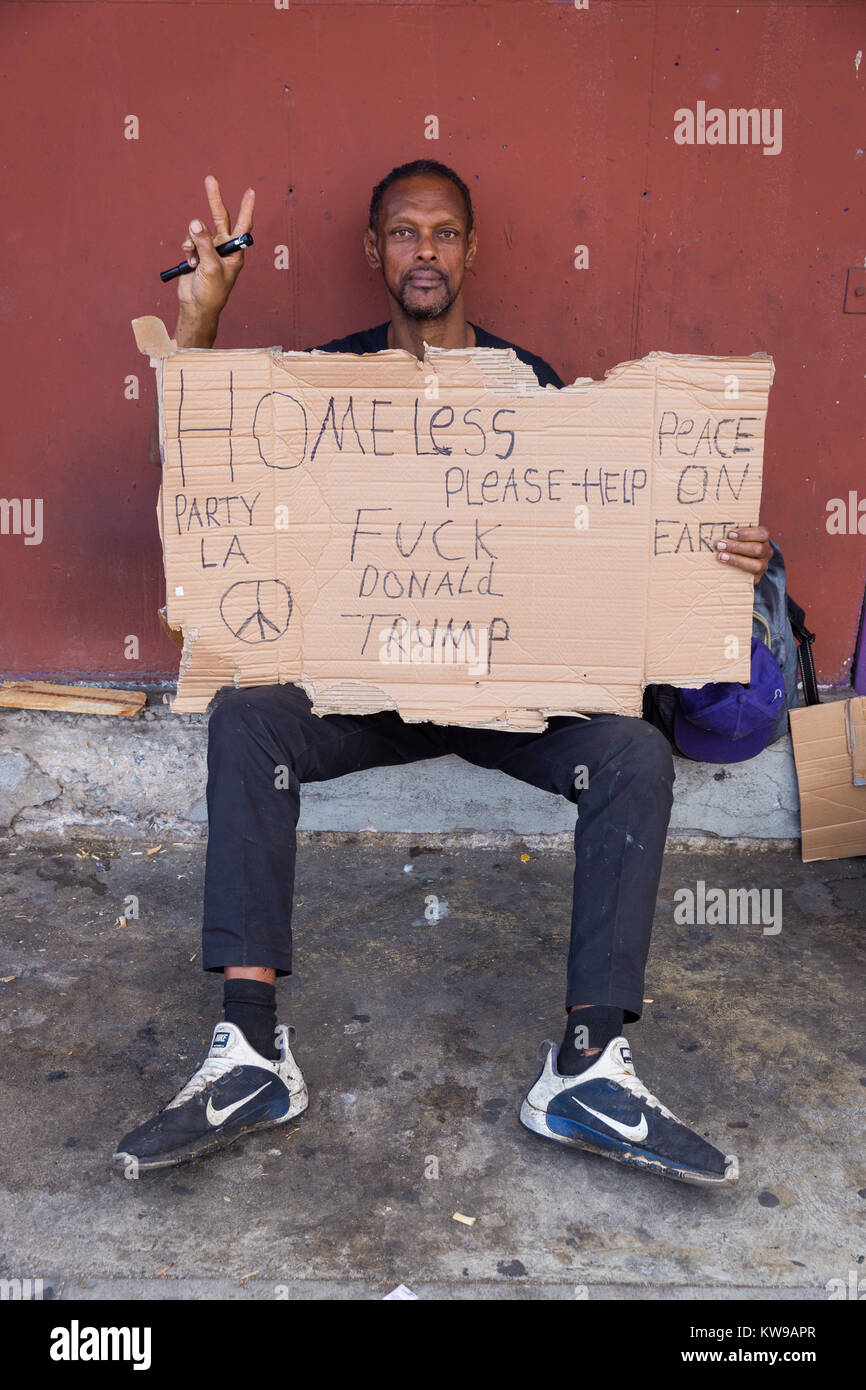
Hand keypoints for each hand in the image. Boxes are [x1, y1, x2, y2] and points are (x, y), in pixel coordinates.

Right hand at [176, 174, 254, 325]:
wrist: (196, 305)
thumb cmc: (211, 292)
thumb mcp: (211, 267)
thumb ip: (204, 244)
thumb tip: (195, 223)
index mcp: (235, 252)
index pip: (243, 226)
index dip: (246, 208)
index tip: (251, 191)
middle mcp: (224, 247)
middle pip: (219, 217)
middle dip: (214, 199)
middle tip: (210, 179)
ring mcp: (209, 248)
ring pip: (198, 230)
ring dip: (192, 241)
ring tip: (194, 259)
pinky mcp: (196, 252)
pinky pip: (189, 240)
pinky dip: (187, 250)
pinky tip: (190, 264)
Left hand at [714, 525, 772, 584]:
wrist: (743, 566)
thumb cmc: (737, 546)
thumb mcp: (738, 537)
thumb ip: (732, 535)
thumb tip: (718, 532)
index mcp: (763, 539)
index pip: (762, 533)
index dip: (745, 533)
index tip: (730, 534)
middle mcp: (766, 551)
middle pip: (758, 549)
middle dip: (737, 547)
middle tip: (720, 545)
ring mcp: (763, 565)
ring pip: (757, 565)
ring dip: (737, 560)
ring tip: (721, 556)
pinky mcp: (757, 578)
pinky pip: (751, 578)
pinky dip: (737, 572)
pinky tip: (725, 568)